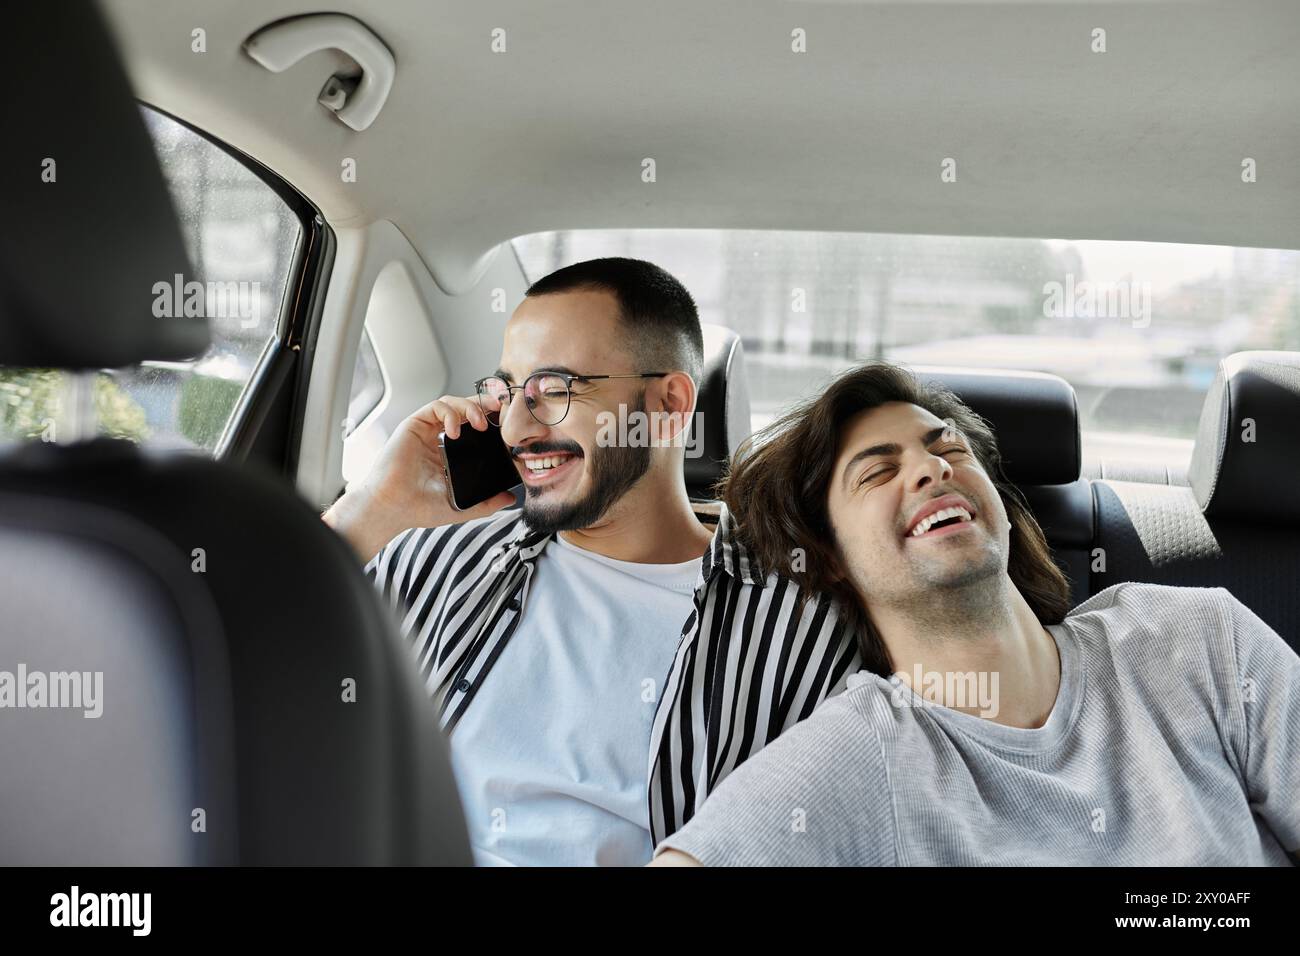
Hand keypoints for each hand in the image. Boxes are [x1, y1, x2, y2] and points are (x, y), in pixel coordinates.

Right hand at [323, 393, 515, 561]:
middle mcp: (437, 439)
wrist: (393, 508)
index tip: (506, 427)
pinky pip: (435, 407)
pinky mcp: (413, 425)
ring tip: (481, 423)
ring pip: (451, 403)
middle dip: (484, 405)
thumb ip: (486, 503)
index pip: (473, 428)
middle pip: (464, 410)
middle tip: (501, 411)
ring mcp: (425, 431)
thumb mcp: (461, 506)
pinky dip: (449, 413)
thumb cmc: (419, 509)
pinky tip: (455, 431)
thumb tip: (510, 498)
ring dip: (470, 407)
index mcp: (448, 454)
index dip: (490, 422)